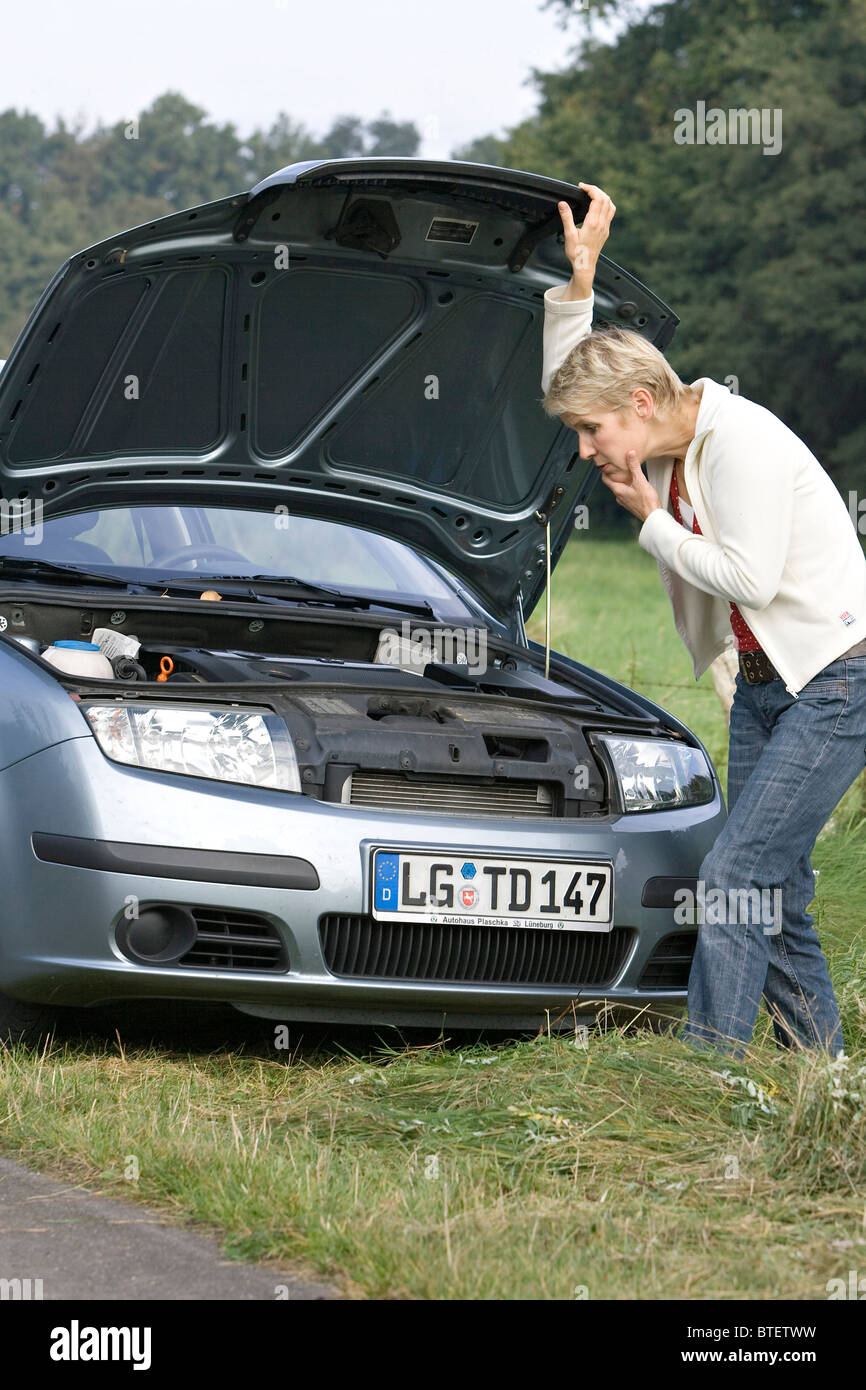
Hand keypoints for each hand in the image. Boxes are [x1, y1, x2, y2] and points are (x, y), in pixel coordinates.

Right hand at [557, 183, 615, 297]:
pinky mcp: (606, 231)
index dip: (590, 189)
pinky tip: (598, 206)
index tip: (581, 187)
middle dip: (596, 190)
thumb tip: (562, 204)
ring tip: (592, 194)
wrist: (585, 265)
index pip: (597, 198)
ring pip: (610, 205)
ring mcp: (606, 227)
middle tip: (585, 189)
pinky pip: (610, 213)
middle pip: (605, 198)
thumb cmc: (576, 253)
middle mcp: (602, 224)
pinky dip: (606, 204)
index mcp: (593, 223)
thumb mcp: (569, 235)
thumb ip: (566, 217)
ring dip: (602, 196)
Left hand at [600, 450, 660, 522]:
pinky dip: (629, 487)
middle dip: (615, 475)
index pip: (605, 479)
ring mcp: (625, 502)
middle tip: (619, 466)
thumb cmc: (647, 502)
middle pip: (613, 483)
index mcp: (618, 490)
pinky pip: (626, 493)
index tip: (607, 464)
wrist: (653, 516)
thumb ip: (634, 467)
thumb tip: (630, 454)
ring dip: (623, 481)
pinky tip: (636, 485)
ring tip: (628, 474)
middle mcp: (619, 497)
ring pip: (620, 489)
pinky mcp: (631, 504)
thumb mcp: (640, 481)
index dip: (605, 471)